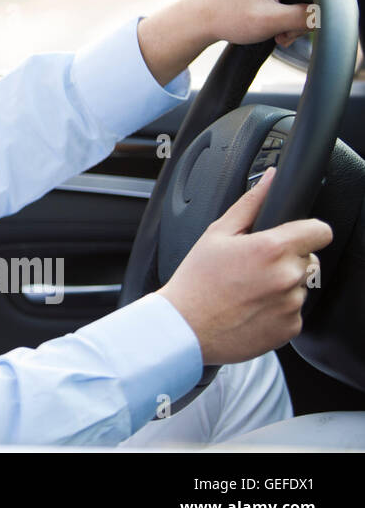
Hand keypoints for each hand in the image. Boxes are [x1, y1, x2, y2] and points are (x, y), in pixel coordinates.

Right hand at [156, 166, 331, 364]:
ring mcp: (291, 305)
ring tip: (248, 289)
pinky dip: (278, 309)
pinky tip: (251, 307)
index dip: (307, 230)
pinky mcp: (291, 328)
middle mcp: (288, 277)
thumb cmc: (196, 281)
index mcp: (272, 248)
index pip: (320, 231)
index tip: (293, 236)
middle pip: (310, 258)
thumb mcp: (217, 233)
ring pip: (301, 286)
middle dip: (288, 259)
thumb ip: (250, 203)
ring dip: (283, 285)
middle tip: (254, 266)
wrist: (186, 327)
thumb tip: (270, 179)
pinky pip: (294, 311)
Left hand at [200, 0, 348, 48]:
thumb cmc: (229, 15)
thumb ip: (307, 16)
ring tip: (278, 26)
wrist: (205, 15)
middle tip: (284, 25)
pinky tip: (277, 19)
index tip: (299, 13)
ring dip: (301, 11)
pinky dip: (294, 6)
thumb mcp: (272, 21)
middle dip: (309, 7)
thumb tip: (328, 12)